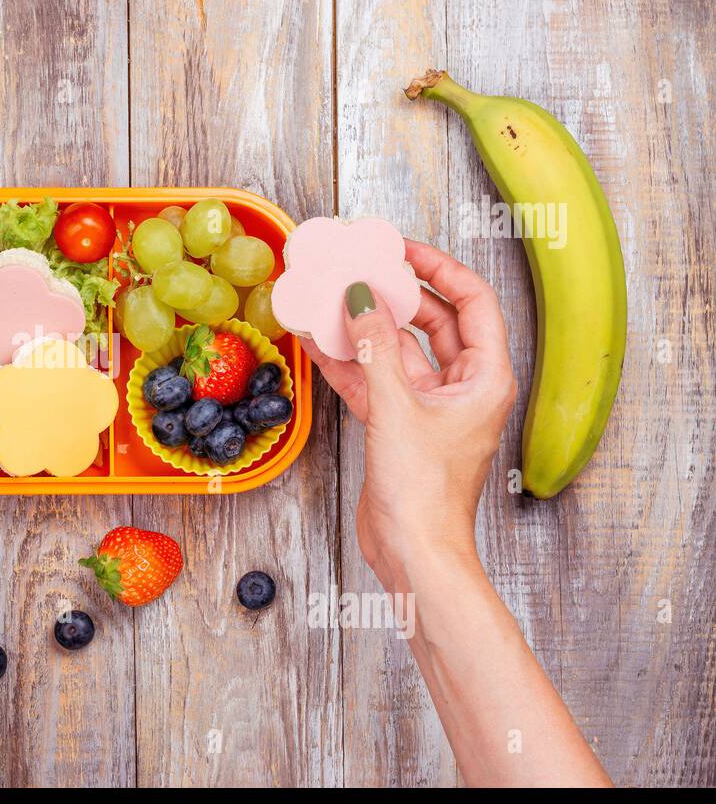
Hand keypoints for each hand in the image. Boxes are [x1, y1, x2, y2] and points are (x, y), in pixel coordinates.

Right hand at [301, 240, 516, 590]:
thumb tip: (361, 298)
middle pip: (433, 321)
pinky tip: (318, 341)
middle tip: (360, 268)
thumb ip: (375, 349)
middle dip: (395, 294)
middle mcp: (462, 388)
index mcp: (485, 378)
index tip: (400, 248)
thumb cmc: (425, 494)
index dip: (438, 268)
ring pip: (397, 351)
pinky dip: (349, 363)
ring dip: (365, 328)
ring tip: (331, 297)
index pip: (471, 301)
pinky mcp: (399, 427)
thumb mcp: (396, 408)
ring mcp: (429, 407)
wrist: (414, 555)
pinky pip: (374, 381)